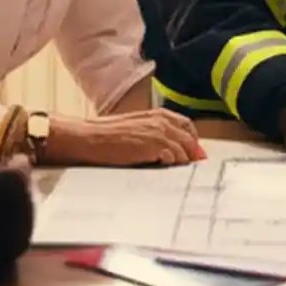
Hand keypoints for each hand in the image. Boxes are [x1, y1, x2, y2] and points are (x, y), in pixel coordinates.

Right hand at [48, 110, 204, 166]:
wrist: (91, 137)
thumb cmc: (107, 134)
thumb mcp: (136, 126)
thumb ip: (153, 131)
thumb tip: (167, 147)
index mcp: (158, 114)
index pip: (187, 125)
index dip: (192, 139)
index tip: (194, 151)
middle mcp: (162, 121)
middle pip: (189, 138)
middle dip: (193, 152)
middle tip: (195, 164)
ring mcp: (159, 132)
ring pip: (184, 150)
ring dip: (183, 161)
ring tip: (180, 170)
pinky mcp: (154, 145)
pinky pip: (173, 157)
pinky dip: (173, 164)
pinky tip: (166, 168)